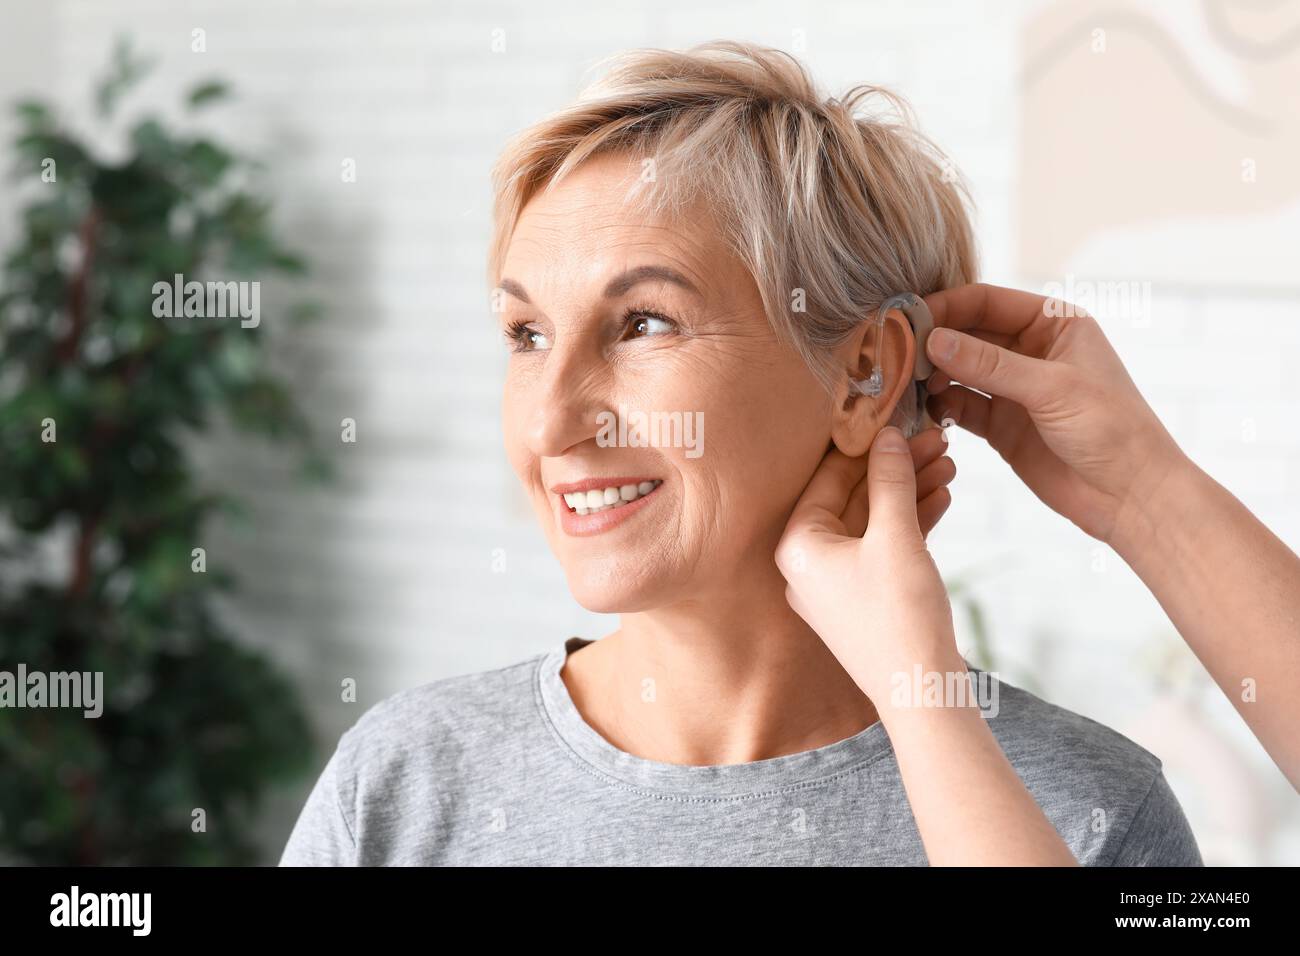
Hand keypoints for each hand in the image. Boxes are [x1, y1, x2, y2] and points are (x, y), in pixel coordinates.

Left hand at [776, 426, 963, 707]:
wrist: (922, 692)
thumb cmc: (900, 616)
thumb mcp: (896, 536)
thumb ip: (890, 480)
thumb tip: (887, 436)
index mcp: (798, 545)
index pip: (828, 478)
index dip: (867, 445)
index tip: (899, 419)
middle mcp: (807, 564)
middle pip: (853, 498)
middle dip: (896, 468)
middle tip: (936, 438)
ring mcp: (835, 583)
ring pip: (873, 521)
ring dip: (910, 491)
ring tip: (950, 461)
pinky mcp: (863, 598)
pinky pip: (883, 548)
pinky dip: (911, 523)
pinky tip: (943, 496)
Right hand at [921, 283, 1189, 545]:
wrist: (1130, 496)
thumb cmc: (1113, 430)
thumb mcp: (1052, 389)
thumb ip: (990, 365)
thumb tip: (934, 341)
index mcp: (1053, 324)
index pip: (987, 302)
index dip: (946, 308)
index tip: (908, 320)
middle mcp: (1030, 350)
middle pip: (967, 334)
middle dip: (932, 342)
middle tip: (894, 354)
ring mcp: (1013, 388)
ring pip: (958, 370)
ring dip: (931, 376)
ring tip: (904, 385)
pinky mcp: (1001, 424)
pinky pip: (960, 406)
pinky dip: (939, 408)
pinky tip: (922, 412)